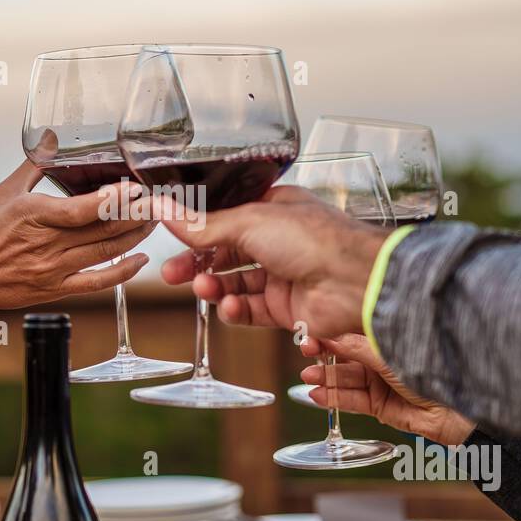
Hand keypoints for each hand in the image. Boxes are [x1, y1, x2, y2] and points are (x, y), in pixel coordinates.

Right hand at [0, 159, 155, 364]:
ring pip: (106, 253)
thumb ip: (36, 163)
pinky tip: (140, 259)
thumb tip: (53, 136)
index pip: (84, 209)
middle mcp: (47, 244)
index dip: (114, 200)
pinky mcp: (56, 290)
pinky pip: (97, 282)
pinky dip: (122, 272)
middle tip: (159, 202)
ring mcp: (53, 270)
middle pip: (103, 230)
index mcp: (35, 215)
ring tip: (153, 221)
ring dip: (134, 237)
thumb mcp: (5, 191)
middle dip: (136, 215)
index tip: (136, 188)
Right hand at [158, 186, 385, 339]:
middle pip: (226, 254)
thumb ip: (204, 225)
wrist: (355, 282)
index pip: (224, 218)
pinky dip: (236, 311)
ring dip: (216, 288)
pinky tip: (230, 307)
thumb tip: (165, 210)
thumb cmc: (316, 240)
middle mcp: (278, 240)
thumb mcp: (249, 223)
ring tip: (204, 290)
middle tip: (172, 274)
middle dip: (198, 264)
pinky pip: (252, 310)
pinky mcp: (287, 307)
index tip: (171, 236)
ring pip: (236, 284)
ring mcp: (283, 275)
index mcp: (273, 209)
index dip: (197, 229)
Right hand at [299, 333, 474, 445]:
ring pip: (345, 380)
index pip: (350, 336)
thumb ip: (357, 348)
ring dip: (325, 379)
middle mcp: (380, 362)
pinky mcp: (380, 407)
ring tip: (308, 378)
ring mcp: (379, 384)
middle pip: (345, 358)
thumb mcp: (388, 356)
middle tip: (305, 355)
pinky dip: (334, 398)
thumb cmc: (432, 371)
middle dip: (324, 357)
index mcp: (385, 341)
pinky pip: (351, 401)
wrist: (459, 408)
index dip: (329, 337)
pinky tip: (318, 395)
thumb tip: (329, 337)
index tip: (310, 336)